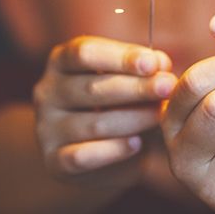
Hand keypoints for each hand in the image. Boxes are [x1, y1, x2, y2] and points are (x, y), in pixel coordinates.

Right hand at [33, 35, 175, 182]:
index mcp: (61, 61)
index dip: (120, 57)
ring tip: (161, 115)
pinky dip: (112, 150)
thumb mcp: (127, 77)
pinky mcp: (53, 161)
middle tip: (168, 88)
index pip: (84, 53)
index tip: (153, 64)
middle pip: (91, 87)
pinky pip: (82, 157)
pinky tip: (136, 144)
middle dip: (136, 88)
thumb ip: (142, 68)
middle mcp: (47, 92)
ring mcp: (46, 128)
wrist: (98, 151)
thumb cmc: (117, 101)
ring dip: (133, 118)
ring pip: (93, 123)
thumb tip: (160, 64)